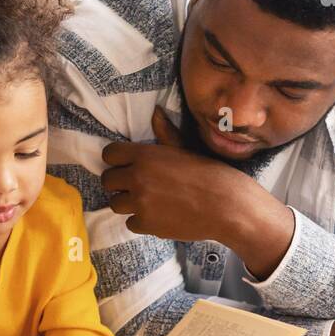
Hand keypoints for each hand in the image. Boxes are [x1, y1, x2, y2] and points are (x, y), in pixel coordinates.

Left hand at [99, 108, 246, 242]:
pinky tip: (159, 216)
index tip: (125, 166)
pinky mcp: (146, 224)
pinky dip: (142, 222)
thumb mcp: (184, 149)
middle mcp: (137, 176)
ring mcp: (140, 202)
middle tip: (136, 186)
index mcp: (145, 154)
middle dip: (119, 183)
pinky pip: (130, 223)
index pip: (109, 154)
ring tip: (148, 201)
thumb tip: (155, 111)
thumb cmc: (209, 174)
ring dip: (128, 203)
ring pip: (115, 203)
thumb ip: (164, 133)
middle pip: (107, 180)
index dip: (116, 161)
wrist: (227, 206)